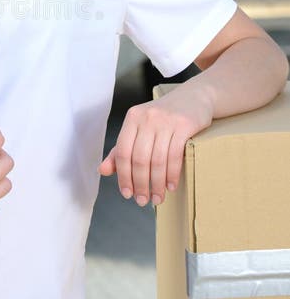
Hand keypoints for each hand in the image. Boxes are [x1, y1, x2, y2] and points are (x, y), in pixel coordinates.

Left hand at [98, 85, 213, 205]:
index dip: (123, 176)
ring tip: (158, 198)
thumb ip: (121, 149)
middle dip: (140, 184)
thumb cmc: (164, 117)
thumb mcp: (140, 128)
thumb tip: (103, 170)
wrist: (195, 97)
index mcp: (132, 118)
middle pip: (139, 158)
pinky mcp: (184, 125)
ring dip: (157, 184)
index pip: (123, 152)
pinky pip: (174, 155)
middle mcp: (146, 118)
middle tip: (143, 200)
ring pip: (157, 160)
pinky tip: (171, 185)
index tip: (127, 193)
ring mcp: (166, 120)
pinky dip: (172, 174)